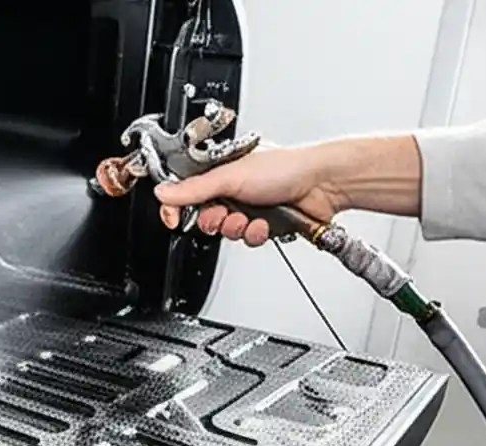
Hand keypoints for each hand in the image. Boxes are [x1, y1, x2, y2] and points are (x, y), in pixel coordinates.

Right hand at [154, 146, 344, 245]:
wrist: (322, 185)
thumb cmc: (286, 167)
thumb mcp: (230, 176)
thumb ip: (193, 188)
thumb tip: (163, 193)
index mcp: (219, 170)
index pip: (184, 191)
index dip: (176, 207)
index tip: (174, 218)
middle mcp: (231, 188)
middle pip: (203, 216)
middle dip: (214, 221)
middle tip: (223, 214)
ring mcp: (247, 206)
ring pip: (226, 231)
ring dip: (238, 228)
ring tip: (251, 217)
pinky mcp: (262, 223)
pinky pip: (247, 239)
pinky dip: (256, 234)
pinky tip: (265, 223)